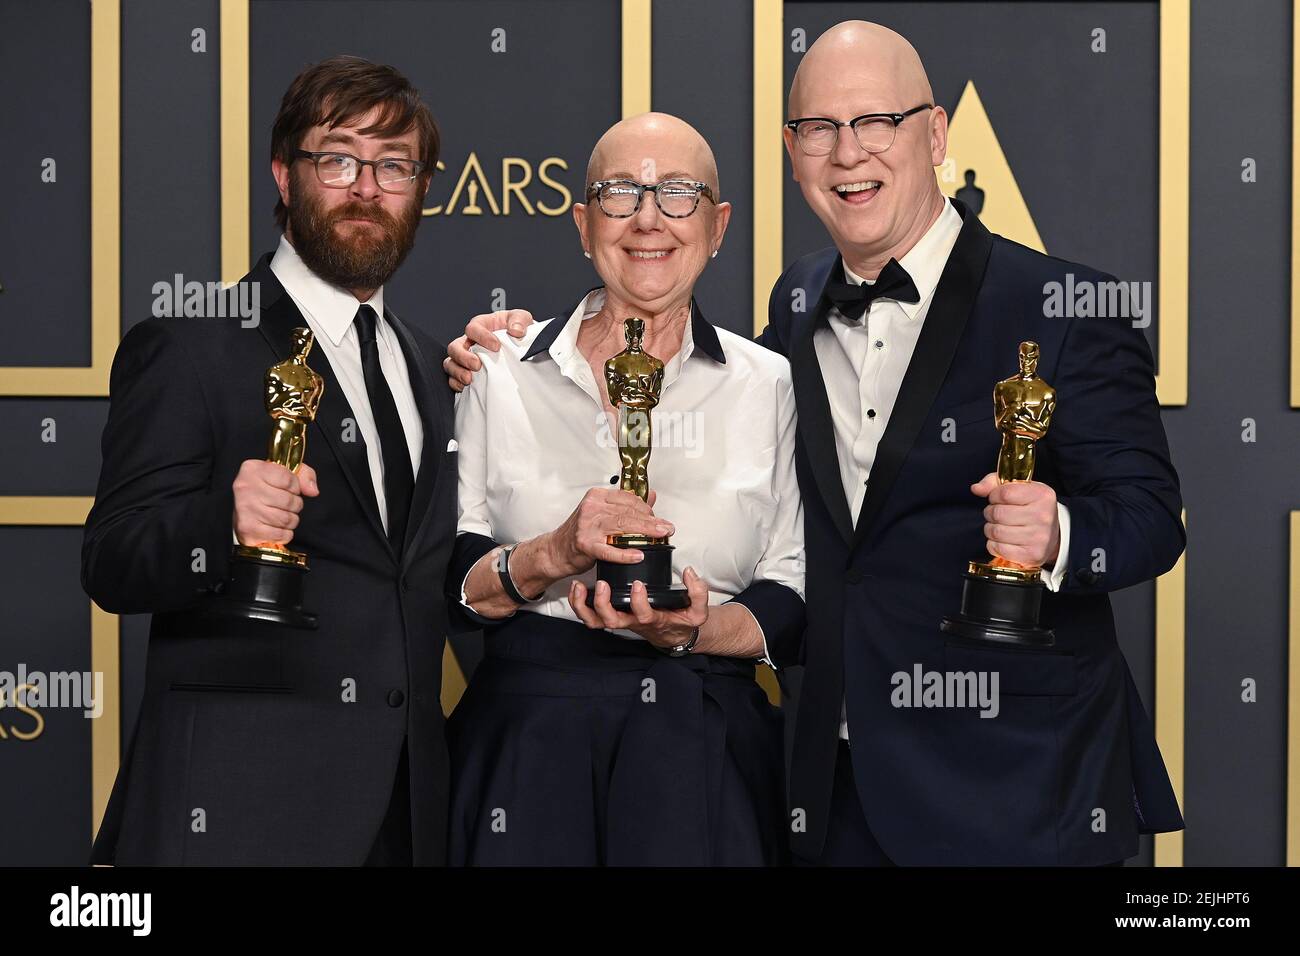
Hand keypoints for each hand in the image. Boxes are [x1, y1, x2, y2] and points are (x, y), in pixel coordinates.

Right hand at [232, 460, 318, 546]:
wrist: (243, 513)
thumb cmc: (266, 491)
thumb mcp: (285, 474)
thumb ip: (304, 475)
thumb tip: (313, 491)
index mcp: (253, 469)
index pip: (289, 479)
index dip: (296, 487)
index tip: (289, 489)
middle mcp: (245, 487)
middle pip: (288, 501)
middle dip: (295, 505)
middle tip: (287, 505)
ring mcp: (245, 509)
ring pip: (286, 519)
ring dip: (291, 520)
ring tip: (282, 516)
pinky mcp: (247, 529)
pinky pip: (280, 534)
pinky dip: (284, 534)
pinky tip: (276, 527)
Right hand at [443, 308, 534, 391]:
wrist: (523, 345)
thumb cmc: (517, 329)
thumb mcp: (522, 318)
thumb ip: (519, 320)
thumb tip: (516, 330)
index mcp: (481, 325)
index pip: (473, 328)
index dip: (482, 336)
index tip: (496, 346)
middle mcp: (469, 341)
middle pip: (455, 347)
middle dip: (463, 357)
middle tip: (477, 365)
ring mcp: (466, 357)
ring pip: (450, 363)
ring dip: (457, 371)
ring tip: (469, 379)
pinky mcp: (467, 372)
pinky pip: (453, 378)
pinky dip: (456, 383)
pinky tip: (466, 387)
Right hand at [542, 488, 672, 577]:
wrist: (556, 550)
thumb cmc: (579, 532)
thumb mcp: (602, 513)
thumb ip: (626, 505)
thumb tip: (651, 496)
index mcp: (597, 497)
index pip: (628, 498)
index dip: (647, 508)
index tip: (659, 517)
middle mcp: (592, 508)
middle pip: (628, 512)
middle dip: (652, 520)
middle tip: (667, 527)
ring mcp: (587, 526)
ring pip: (622, 526)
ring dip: (645, 532)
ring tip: (660, 536)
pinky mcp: (585, 545)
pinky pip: (609, 550)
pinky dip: (625, 554)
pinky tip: (638, 555)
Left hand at [569, 567, 709, 650]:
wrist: (673, 633)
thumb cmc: (682, 620)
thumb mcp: (698, 611)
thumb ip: (698, 592)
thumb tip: (689, 572)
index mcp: (653, 620)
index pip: (643, 615)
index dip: (639, 601)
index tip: (639, 584)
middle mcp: (632, 622)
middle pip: (611, 621)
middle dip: (603, 604)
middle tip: (603, 584)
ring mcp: (620, 620)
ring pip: (596, 621)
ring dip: (584, 606)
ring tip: (580, 586)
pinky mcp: (612, 615)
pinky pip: (590, 617)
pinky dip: (579, 605)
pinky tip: (579, 587)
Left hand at [970, 473, 1059, 566]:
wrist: (1051, 536)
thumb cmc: (1030, 508)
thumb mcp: (1018, 489)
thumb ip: (994, 483)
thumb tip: (976, 489)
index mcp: (1042, 495)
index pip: (1004, 493)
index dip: (994, 496)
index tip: (998, 499)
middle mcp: (1043, 516)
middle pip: (997, 513)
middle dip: (990, 513)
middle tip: (997, 515)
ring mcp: (1039, 537)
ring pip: (995, 532)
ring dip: (991, 529)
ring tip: (1000, 527)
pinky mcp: (1032, 555)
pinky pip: (998, 548)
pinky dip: (994, 545)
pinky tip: (1004, 541)